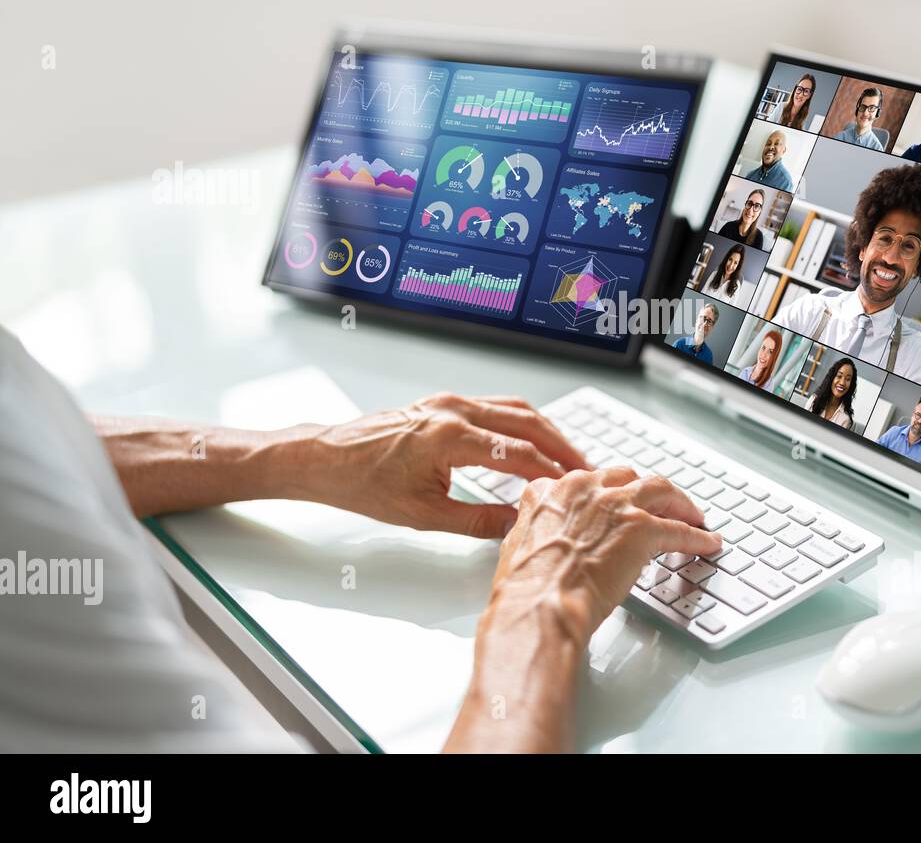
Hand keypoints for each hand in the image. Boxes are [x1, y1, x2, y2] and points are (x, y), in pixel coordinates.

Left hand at [306, 393, 588, 538]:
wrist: (325, 459)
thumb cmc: (362, 484)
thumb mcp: (423, 515)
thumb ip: (478, 520)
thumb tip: (518, 524)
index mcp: (448, 436)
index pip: (517, 453)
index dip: (551, 472)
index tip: (574, 487)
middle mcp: (453, 411)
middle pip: (526, 422)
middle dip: (561, 445)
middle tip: (586, 468)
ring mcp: (448, 402)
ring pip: (515, 409)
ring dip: (546, 430)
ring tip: (569, 454)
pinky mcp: (443, 404)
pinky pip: (496, 406)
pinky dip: (523, 422)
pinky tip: (535, 439)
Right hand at [487, 467, 723, 641]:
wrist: (540, 605)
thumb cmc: (526, 587)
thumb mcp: (516, 542)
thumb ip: (533, 527)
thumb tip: (539, 535)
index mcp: (552, 490)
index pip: (590, 482)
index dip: (607, 495)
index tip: (616, 505)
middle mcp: (586, 489)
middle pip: (628, 478)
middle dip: (645, 492)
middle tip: (658, 506)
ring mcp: (617, 506)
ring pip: (661, 489)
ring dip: (679, 503)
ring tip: (692, 515)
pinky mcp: (643, 529)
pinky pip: (680, 530)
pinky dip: (697, 537)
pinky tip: (707, 543)